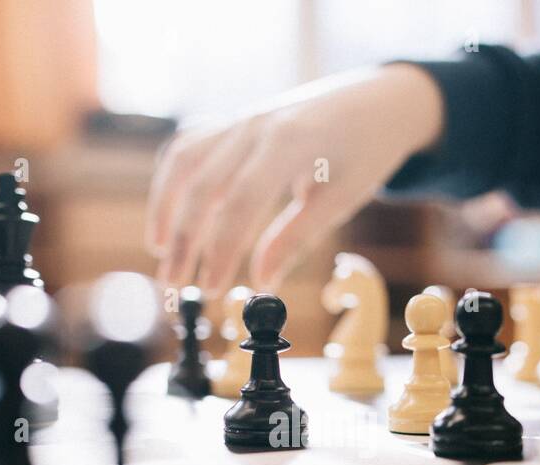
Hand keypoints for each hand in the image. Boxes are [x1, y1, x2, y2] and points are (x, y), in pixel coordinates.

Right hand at [145, 64, 443, 294]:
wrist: (379, 99)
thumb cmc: (366, 150)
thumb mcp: (340, 199)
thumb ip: (296, 239)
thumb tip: (261, 283)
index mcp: (289, 142)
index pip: (240, 204)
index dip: (221, 250)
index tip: (212, 288)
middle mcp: (256, 125)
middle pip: (202, 186)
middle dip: (185, 240)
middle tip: (175, 284)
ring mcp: (241, 118)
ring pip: (183, 161)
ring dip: (165, 208)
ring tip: (160, 252)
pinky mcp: (235, 121)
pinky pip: (191, 147)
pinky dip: (172, 180)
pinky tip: (169, 215)